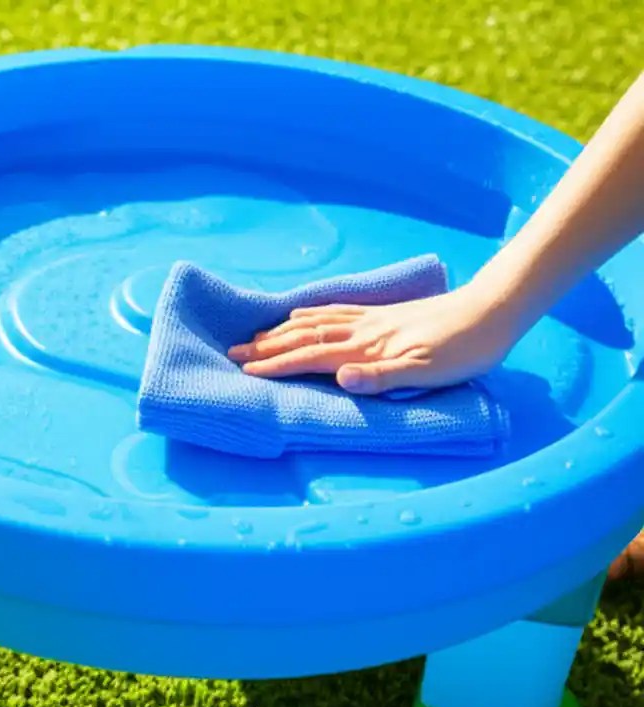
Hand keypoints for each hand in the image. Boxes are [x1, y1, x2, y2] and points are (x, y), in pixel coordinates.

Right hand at [226, 286, 521, 394]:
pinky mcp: (381, 314)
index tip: (246, 372)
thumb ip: (382, 377)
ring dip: (280, 331)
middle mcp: (362, 331)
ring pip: (314, 323)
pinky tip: (299, 315)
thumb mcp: (429, 373)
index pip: (312, 357)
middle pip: (304, 337)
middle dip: (267, 347)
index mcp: (369, 349)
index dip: (278, 365)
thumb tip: (340, 377)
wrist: (492, 311)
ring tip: (253, 338)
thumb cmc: (464, 351)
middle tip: (233, 355)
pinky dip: (309, 314)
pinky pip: (334, 311)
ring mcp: (370, 320)